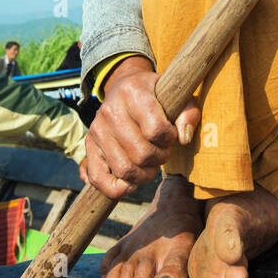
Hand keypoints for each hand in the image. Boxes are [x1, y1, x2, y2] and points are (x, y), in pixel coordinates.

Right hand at [78, 57, 200, 200]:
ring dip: (144, 175)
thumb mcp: (176, 96)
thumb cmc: (155, 96)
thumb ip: (188, 113)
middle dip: (159, 159)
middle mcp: (110, 110)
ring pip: (124, 170)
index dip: (170, 139)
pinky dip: (116, 188)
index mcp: (132, 93)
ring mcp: (97, 130)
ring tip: (149, 164)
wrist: (123, 88)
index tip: (170, 135)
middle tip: (162, 152)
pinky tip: (130, 182)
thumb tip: (184, 138)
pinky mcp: (89, 146)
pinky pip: (98, 178)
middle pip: (141, 154)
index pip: (156, 130)